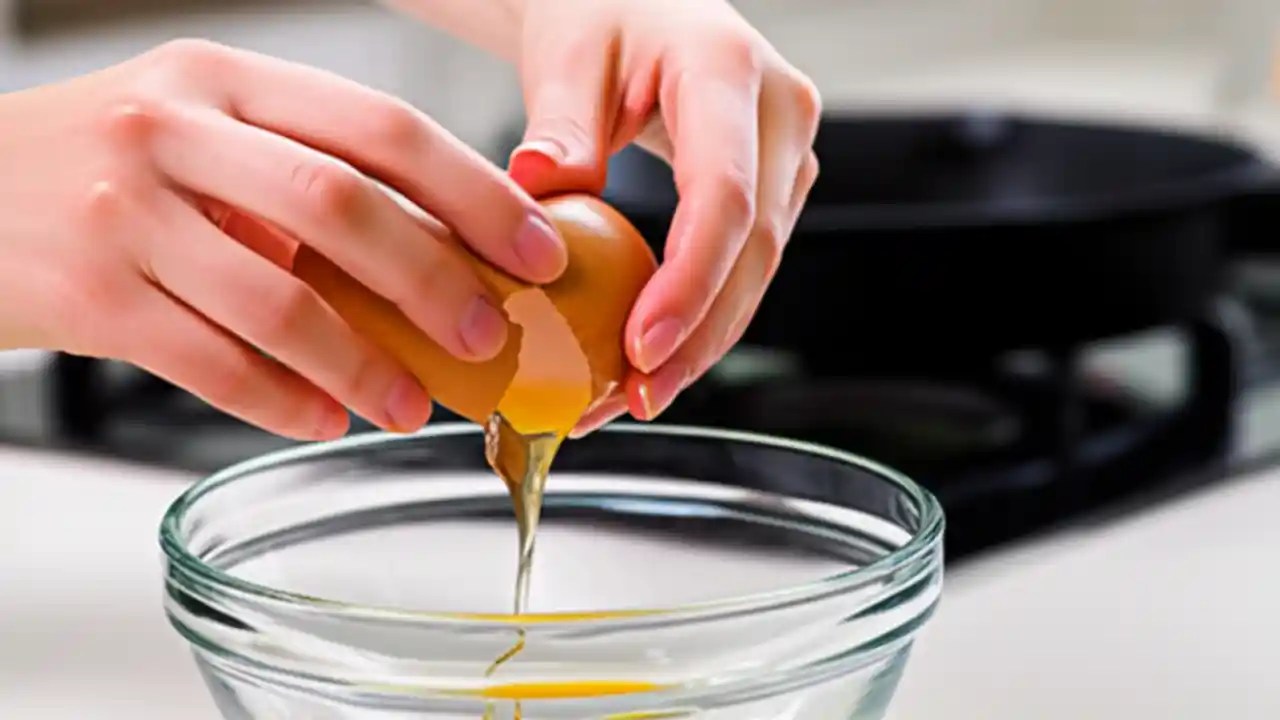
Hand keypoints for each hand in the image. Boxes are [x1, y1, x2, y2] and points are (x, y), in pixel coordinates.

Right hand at [0, 40, 567, 439]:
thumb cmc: (100, 165)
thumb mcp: (197, 129)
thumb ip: (302, 170)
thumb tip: (437, 252)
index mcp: (225, 80)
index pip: (380, 127)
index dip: (474, 192)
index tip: (535, 250)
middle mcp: (173, 131)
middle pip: (343, 206)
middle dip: (435, 280)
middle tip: (489, 335)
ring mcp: (125, 212)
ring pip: (280, 300)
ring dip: (365, 365)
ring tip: (413, 405)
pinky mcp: (87, 296)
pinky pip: (210, 363)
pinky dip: (281, 400)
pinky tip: (323, 418)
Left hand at [504, 0, 820, 434]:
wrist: (636, 3)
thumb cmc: (600, 13)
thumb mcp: (567, 53)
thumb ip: (560, 122)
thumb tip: (539, 186)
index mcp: (729, 70)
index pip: (726, 196)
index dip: (690, 281)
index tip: (641, 345)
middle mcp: (779, 113)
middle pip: (753, 249)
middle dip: (696, 335)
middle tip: (635, 395)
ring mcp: (786, 153)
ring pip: (758, 270)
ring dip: (702, 341)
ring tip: (637, 395)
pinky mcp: (774, 186)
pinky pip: (746, 265)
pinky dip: (703, 317)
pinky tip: (656, 359)